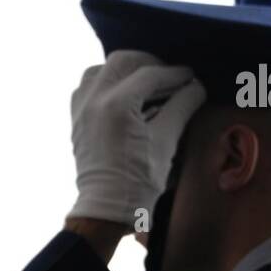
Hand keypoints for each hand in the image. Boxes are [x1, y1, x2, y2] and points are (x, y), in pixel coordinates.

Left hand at [66, 50, 204, 227]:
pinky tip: (124, 96)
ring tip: (146, 84)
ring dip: (125, 71)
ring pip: (100, 70)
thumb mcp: (167, 142)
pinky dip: (106, 83)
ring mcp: (80, 109)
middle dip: (149, 65)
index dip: (175, 74)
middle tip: (170, 78)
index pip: (151, 75)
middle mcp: (93, 100)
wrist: (106, 209)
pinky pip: (87, 87)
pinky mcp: (75, 119)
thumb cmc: (139, 181)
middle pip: (123, 61)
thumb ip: (182, 107)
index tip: (191, 77)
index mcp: (117, 105)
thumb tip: (195, 86)